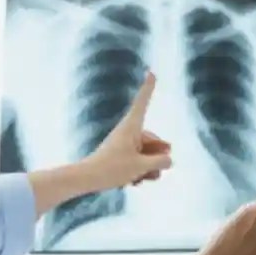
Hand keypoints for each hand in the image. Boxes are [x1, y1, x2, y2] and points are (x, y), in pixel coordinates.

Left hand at [82, 72, 173, 189]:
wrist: (87, 179)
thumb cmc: (112, 169)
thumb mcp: (141, 167)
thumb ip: (160, 162)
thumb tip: (168, 160)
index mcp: (131, 127)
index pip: (142, 103)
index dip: (148, 88)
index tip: (151, 72)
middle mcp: (129, 132)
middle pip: (153, 139)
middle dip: (158, 155)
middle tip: (156, 170)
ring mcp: (125, 145)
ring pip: (147, 153)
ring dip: (150, 167)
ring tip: (142, 179)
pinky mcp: (121, 156)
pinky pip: (138, 161)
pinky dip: (141, 171)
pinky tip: (136, 182)